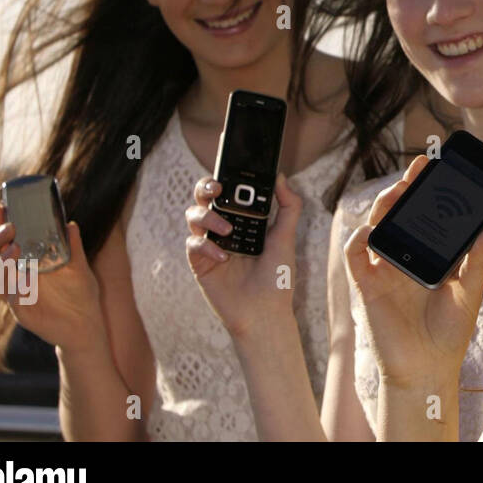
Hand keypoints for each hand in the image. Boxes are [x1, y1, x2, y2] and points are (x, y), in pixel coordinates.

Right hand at [0, 204, 103, 351]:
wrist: (87, 326)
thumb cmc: (81, 295)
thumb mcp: (79, 267)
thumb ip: (73, 246)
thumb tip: (70, 223)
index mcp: (24, 263)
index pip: (1, 242)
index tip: (1, 207)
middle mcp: (14, 278)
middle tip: (9, 227)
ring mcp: (15, 296)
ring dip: (0, 262)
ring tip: (15, 249)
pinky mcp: (21, 312)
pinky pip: (10, 299)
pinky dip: (13, 287)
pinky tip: (23, 278)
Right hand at [185, 174, 299, 339]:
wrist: (265, 313)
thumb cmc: (277, 278)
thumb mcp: (286, 238)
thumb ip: (288, 207)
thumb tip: (280, 177)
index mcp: (244, 220)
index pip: (229, 191)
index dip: (225, 177)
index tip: (230, 169)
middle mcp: (223, 228)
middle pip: (204, 197)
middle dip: (205, 186)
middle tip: (218, 188)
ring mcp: (210, 244)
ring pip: (194, 215)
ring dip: (208, 217)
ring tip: (228, 230)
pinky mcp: (199, 263)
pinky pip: (193, 244)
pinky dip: (206, 246)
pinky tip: (223, 257)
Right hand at [342, 154, 482, 388]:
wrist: (427, 369)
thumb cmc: (449, 333)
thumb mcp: (469, 292)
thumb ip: (478, 260)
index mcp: (429, 256)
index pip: (426, 216)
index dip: (429, 192)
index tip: (440, 169)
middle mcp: (404, 258)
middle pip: (399, 214)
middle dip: (406, 188)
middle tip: (419, 168)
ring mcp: (384, 270)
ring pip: (377, 227)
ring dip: (385, 205)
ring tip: (399, 189)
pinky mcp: (367, 286)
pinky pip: (354, 258)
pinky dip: (358, 241)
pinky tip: (372, 231)